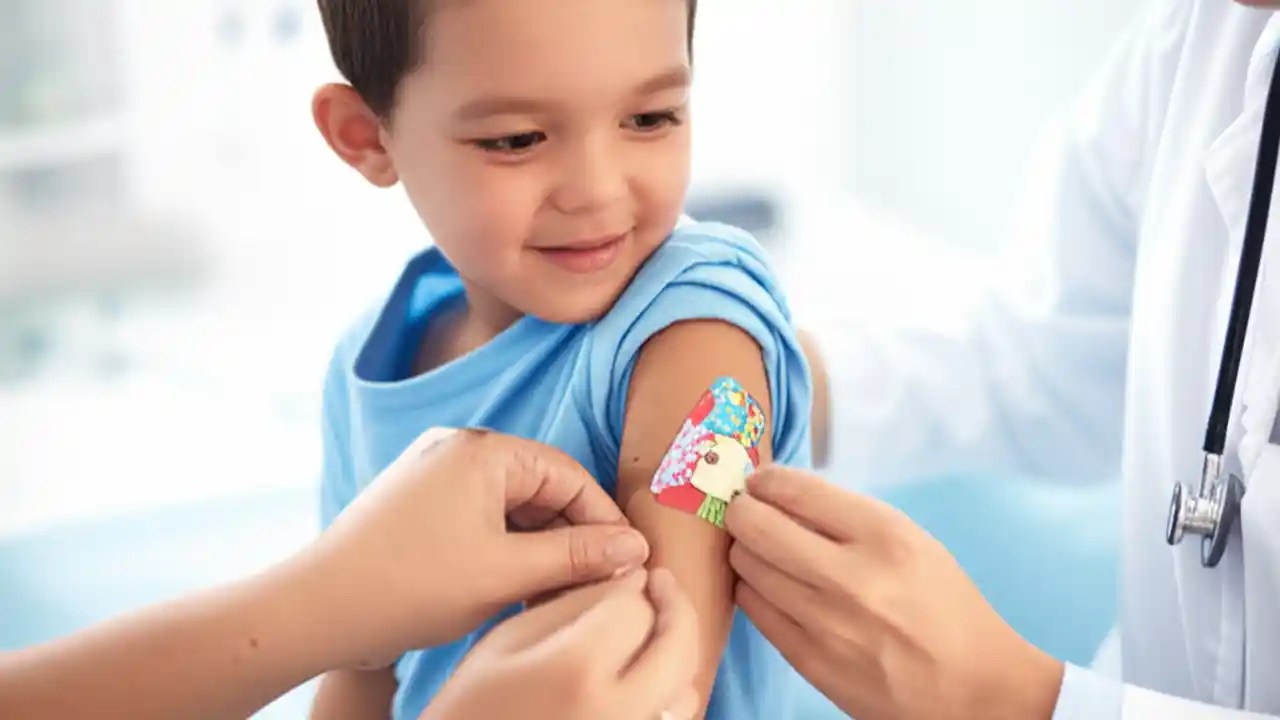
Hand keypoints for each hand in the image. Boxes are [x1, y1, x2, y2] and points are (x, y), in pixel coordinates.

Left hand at [298, 428, 650, 669]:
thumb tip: (634, 547)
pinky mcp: (418, 501)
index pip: (570, 475)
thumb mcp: (505, 574)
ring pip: (512, 506)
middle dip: (571, 537)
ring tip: (551, 595)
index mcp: (482, 450)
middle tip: (593, 586)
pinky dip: (504, 549)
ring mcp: (434, 473)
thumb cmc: (407, 585)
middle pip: (542, 487)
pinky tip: (513, 589)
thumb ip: (576, 556)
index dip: (603, 521)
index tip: (626, 564)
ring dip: (538, 547)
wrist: (315, 609)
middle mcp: (458, 448)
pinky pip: (481, 516)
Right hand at [423, 569, 701, 719]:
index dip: (633, 583)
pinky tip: (647, 675)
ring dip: (677, 650)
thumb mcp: (506, 641)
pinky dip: (672, 692)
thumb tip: (629, 581)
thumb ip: (571, 603)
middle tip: (660, 584)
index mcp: (577, 670)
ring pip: (687, 687)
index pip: (634, 607)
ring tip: (653, 629)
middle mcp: (619, 710)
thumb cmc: (473, 705)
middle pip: (678, 646)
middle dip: (675, 607)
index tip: (628, 574)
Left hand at [724, 467, 1063, 719]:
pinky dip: (753, 589)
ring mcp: (826, 622)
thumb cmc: (942, 606)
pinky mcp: (809, 660)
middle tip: (744, 511)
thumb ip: (847, 518)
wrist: (972, 688)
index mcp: (884, 535)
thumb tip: (780, 494)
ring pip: (747, 566)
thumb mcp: (911, 542)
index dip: (765, 480)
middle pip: (756, 526)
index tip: (759, 483)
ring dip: (745, 551)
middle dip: (741, 511)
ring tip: (760, 550)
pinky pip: (753, 609)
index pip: (796, 490)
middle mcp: (850, 575)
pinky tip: (768, 586)